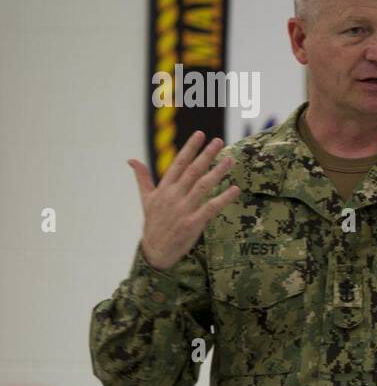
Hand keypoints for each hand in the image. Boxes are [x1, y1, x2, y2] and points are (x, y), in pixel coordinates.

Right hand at [129, 131, 239, 271]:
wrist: (155, 251)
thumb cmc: (154, 222)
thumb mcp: (146, 199)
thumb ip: (142, 178)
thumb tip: (131, 159)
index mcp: (164, 189)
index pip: (177, 164)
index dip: (189, 148)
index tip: (200, 134)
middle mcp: (173, 197)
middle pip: (192, 171)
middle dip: (206, 155)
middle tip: (219, 141)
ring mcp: (183, 210)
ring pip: (203, 186)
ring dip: (218, 172)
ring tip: (231, 160)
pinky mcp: (193, 223)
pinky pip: (210, 208)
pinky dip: (223, 198)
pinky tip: (235, 189)